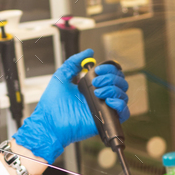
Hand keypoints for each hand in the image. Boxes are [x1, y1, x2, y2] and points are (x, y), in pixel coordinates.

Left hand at [13, 49, 128, 163]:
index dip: (109, 69)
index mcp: (92, 87)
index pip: (112, 74)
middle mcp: (101, 97)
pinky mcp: (106, 121)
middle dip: (111, 78)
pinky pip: (124, 112)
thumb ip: (73, 62)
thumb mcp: (61, 76)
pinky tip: (107, 101)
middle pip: (120, 83)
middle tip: (95, 82)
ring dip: (113, 89)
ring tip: (97, 92)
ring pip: (123, 95)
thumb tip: (89, 52)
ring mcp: (104, 109)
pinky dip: (120, 104)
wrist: (49, 122)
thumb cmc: (52, 103)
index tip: (97, 69)